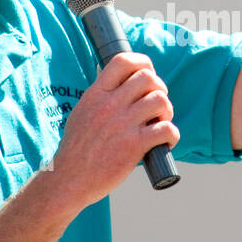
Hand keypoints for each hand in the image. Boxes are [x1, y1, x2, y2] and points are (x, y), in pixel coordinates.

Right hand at [51, 52, 178, 206]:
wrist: (69, 180)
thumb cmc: (77, 149)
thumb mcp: (82, 112)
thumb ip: (99, 95)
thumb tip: (114, 76)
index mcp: (96, 94)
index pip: (123, 61)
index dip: (143, 63)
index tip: (148, 76)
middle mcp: (109, 105)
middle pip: (148, 78)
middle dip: (159, 89)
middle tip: (156, 106)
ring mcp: (122, 125)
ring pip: (160, 101)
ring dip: (167, 111)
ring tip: (160, 123)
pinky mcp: (133, 146)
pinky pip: (166, 129)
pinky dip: (172, 135)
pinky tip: (164, 142)